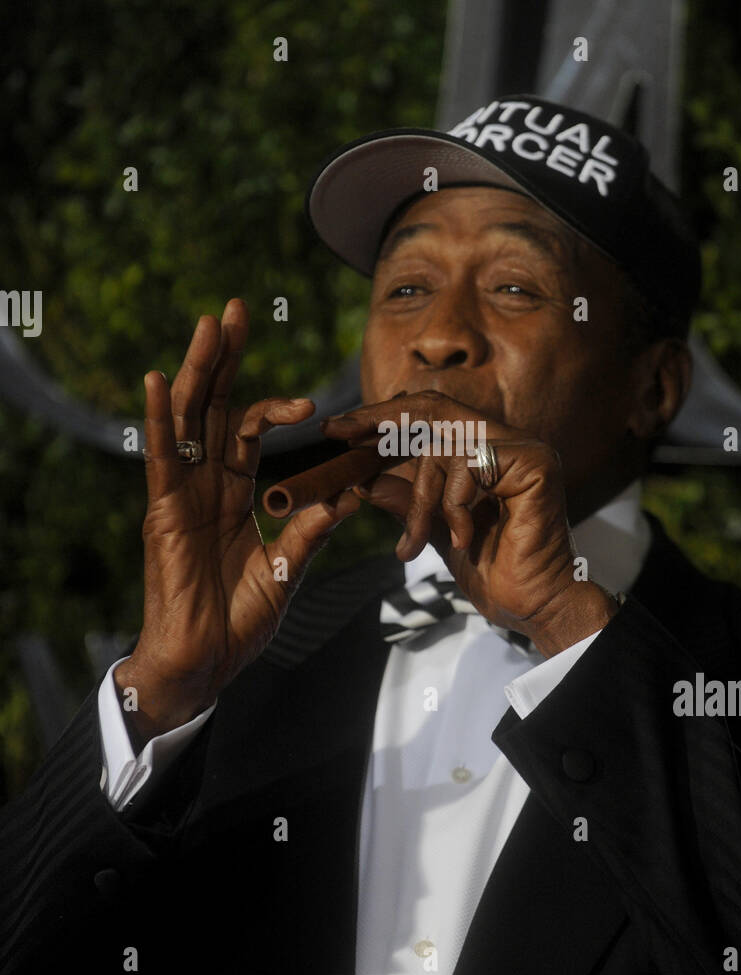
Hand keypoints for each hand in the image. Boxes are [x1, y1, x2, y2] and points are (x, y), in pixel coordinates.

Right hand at [115, 299, 360, 739]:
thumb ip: (309, 530)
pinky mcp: (163, 513)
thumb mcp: (286, 570)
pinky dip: (161, 419)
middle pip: (215, 408)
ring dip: (200, 370)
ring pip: (189, 419)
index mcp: (232, 496)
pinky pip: (161, 458)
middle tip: (237, 309)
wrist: (205, 664)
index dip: (272, 408)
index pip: (247, 433)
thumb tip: (346, 494)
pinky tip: (161, 381)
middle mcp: (203, 486)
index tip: (312, 404)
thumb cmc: (238, 622)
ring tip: (210, 324)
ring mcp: (181, 496)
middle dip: (227, 359)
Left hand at [266, 389, 617, 656]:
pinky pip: (470, 465)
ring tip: (414, 543)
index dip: (380, 417)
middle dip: (380, 420)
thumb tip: (363, 477)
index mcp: (488, 450)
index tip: (335, 431)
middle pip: (433, 408)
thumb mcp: (433, 530)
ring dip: (421, 498)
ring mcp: (525, 449)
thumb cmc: (493, 574)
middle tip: (339, 434)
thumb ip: (406, 499)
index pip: (428, 414)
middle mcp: (509, 441)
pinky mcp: (534, 464)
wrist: (532, 609)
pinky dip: (454, 503)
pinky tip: (462, 536)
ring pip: (445, 444)